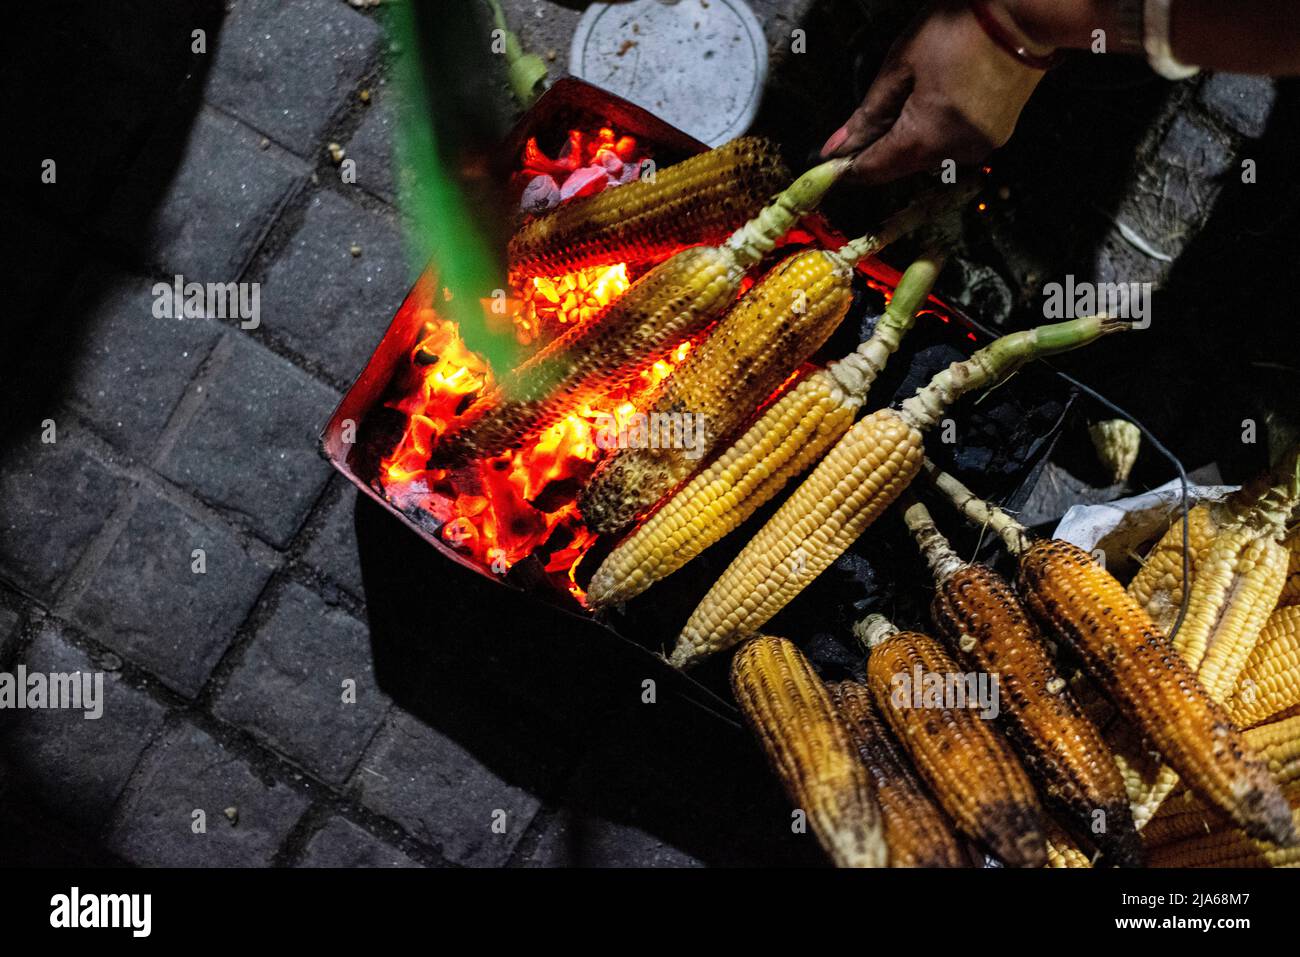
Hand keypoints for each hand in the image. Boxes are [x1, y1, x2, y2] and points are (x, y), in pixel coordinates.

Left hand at [821, 2, 1049, 184]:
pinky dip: (935, 132)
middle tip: (861, 127)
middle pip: (900, 166)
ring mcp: (978, 148)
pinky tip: (933, 101)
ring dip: (907, 140)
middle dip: (877, 151)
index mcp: (925, 139)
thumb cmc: (958, 30)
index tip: (827, 165)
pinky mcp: (995, 137)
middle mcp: (953, 154)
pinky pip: (952, 145)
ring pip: (926, 156)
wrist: (1024, 14)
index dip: (847, 169)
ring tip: (906, 101)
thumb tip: (837, 147)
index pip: (875, 170)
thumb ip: (867, 114)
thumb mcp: (900, 66)